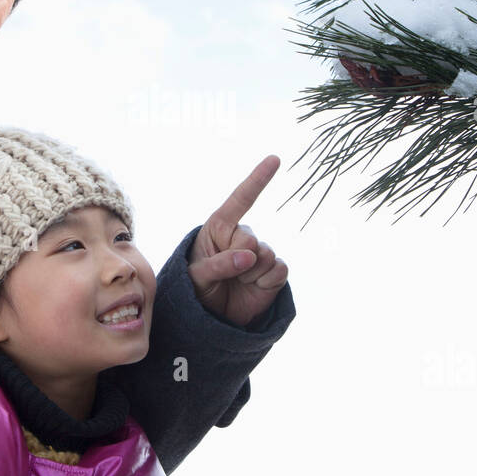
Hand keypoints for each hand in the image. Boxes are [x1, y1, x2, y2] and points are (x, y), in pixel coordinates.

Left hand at [187, 155, 288, 326]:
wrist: (212, 316)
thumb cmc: (197, 287)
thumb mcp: (197, 276)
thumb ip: (218, 264)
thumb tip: (249, 255)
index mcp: (221, 227)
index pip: (241, 199)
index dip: (258, 179)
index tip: (274, 159)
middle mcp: (243, 235)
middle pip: (251, 238)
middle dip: (238, 259)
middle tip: (226, 274)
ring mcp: (261, 253)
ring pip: (266, 255)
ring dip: (250, 274)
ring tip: (237, 283)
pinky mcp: (274, 271)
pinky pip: (280, 269)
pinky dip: (265, 283)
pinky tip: (253, 288)